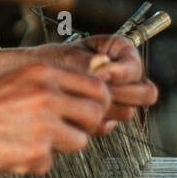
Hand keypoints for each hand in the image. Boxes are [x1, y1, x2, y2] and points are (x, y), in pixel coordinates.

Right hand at [0, 62, 111, 174]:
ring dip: (61, 145)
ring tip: (31, 141)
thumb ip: (51, 86)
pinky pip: (50, 163)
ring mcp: (42, 126)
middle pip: (95, 114)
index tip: (89, 111)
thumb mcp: (16, 81)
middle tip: (69, 131)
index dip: (98, 102)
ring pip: (79, 141)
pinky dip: (34, 162)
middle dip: (86, 125)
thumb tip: (91, 100)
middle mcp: (46, 96)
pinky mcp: (34, 154)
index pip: (96, 86)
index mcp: (43, 72)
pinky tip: (10, 152)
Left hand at [31, 36, 158, 133]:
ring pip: (128, 112)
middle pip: (146, 93)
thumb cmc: (50, 61)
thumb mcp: (68, 56)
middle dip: (120, 93)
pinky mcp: (106, 117)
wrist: (30, 81)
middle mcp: (124, 76)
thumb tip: (104, 71)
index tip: (102, 75)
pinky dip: (93, 122)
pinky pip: (109, 126)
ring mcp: (118, 98)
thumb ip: (89, 63)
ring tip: (79, 100)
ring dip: (105, 108)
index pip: (137, 67)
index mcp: (120, 51)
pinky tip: (75, 112)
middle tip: (95, 92)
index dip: (122, 72)